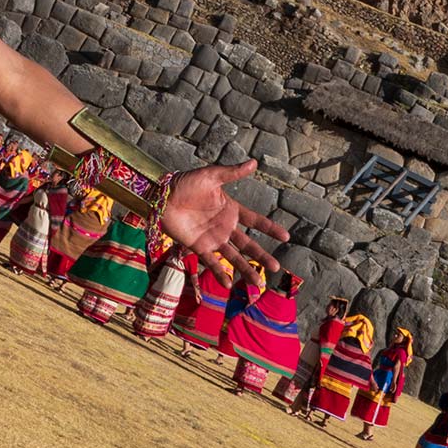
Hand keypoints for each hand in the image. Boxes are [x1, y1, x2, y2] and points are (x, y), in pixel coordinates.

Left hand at [159, 159, 285, 288]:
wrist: (161, 196)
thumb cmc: (185, 183)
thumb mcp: (211, 176)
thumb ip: (232, 173)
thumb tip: (254, 162)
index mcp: (231, 210)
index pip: (255, 221)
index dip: (270, 228)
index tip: (286, 237)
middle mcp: (225, 227)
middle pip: (248, 245)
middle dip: (262, 256)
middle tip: (276, 268)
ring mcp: (213, 238)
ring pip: (233, 257)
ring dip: (246, 270)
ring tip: (258, 283)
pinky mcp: (198, 247)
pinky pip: (211, 262)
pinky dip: (220, 273)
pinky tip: (229, 284)